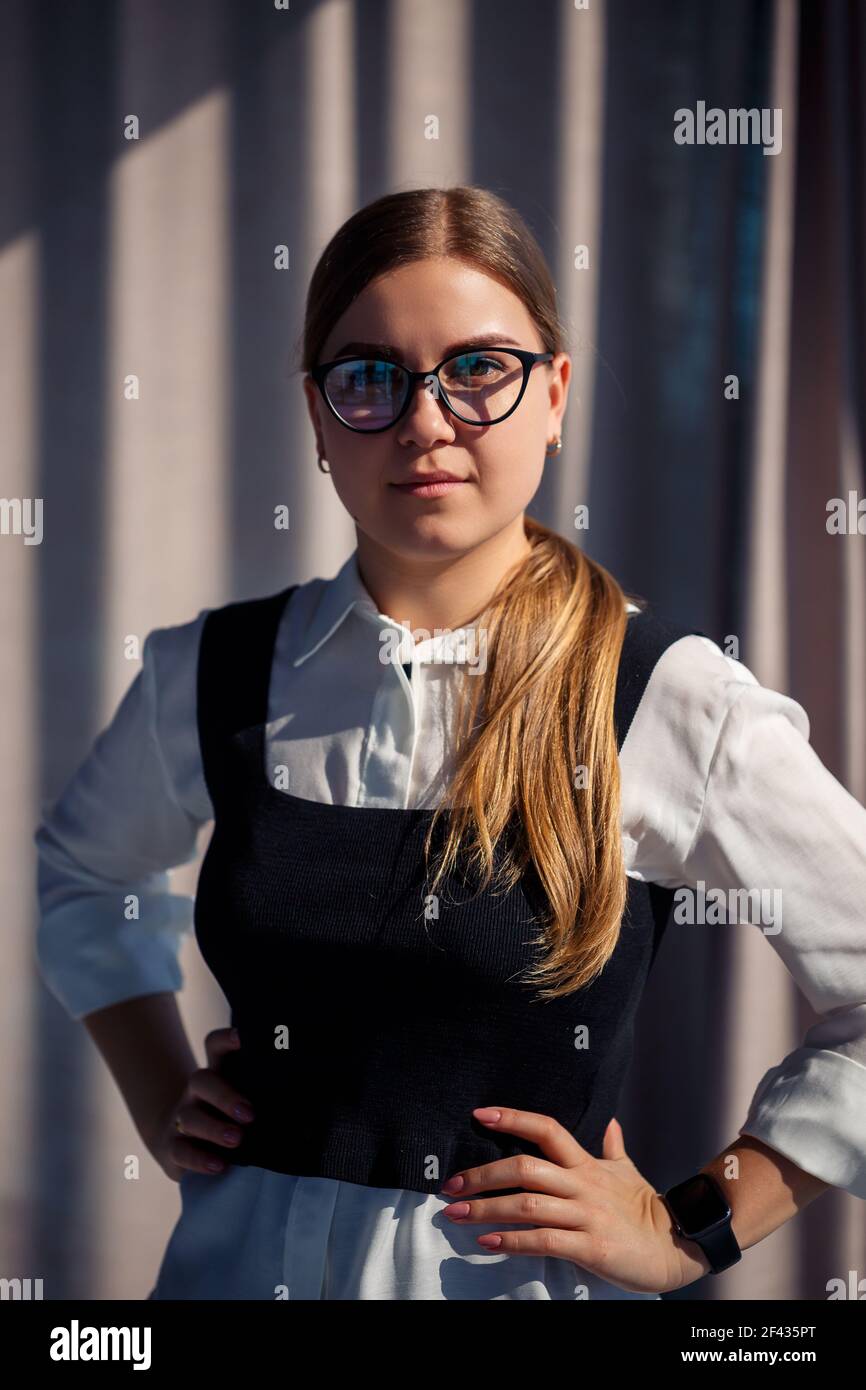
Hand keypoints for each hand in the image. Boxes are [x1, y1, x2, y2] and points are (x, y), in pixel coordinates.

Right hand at [148, 1027, 255, 1182]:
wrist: (186, 1142)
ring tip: (237, 1139)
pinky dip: (199, 1158)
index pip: (215, 1046)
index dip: (226, 1039)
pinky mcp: (173, 1145)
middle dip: (226, 1095)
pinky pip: (180, 1149)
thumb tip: (315, 1090)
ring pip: (190, 1116)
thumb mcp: (248, 1098)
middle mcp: (198, 1091)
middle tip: (250, 1113)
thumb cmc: (232, 1117)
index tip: (244, 1038)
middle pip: (202, 1079)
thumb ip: (268, 1091)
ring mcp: (182, 1117)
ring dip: (214, 1128)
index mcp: (218, 1072)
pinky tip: (219, 1165)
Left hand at [438, 1107, 707, 1293]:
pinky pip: (545, 1241)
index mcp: (587, 1164)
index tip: (480, 1114)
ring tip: (456, 1212)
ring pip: (529, 1205)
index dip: (513, 1118)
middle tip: (450, 1184)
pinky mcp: (591, 1246)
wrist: (678, 1245)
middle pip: (526, 1168)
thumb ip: (614, 1148)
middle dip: (483, 1174)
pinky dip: (513, 1241)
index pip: (547, 1129)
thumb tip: (611, 1122)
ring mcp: (587, 1215)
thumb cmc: (645, 1210)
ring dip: (487, 1208)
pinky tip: (488, 1241)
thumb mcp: (628, 1173)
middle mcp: (583, 1185)